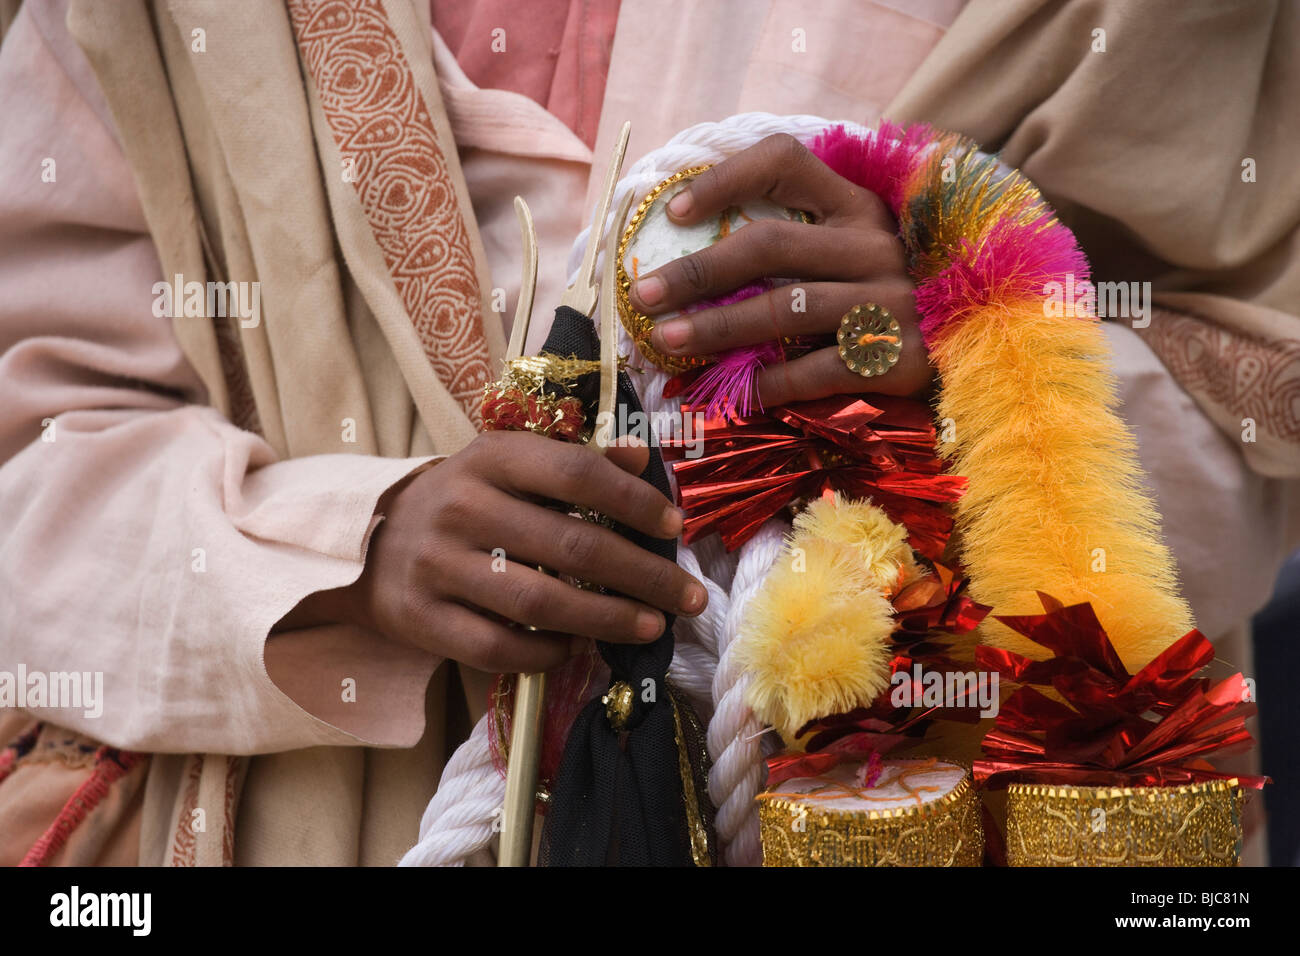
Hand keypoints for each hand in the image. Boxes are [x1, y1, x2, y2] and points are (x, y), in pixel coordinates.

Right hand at [281, 431, 707, 672]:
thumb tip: (644, 458)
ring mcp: (438, 566)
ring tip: (652, 626)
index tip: (675, 526)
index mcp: (492, 457)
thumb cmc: (464, 499)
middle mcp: (462, 506)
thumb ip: (577, 459)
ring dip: (607, 620)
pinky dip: (546, 653)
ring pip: (539, 602)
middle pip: (571, 545)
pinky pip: (498, 648)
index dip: (635, 500)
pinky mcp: (422, 619)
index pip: (577, 472)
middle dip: (643, 574)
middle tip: (690, 595)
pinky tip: (578, 649)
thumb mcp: (510, 464)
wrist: (369, 541)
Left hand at [628, 133, 931, 403]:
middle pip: (769, 244)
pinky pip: (813, 371)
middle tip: (643, 293)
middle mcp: (874, 246)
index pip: (785, 161)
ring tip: (666, 339)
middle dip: (697, 269)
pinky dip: (766, 383)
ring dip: (716, 327)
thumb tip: (697, 256)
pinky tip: (732, 392)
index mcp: (858, 206)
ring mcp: (888, 302)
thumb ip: (800, 240)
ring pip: (783, 309)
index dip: (723, 178)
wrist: (974, 354)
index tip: (673, 211)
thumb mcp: (857, 251)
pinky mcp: (896, 359)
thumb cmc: (890, 301)